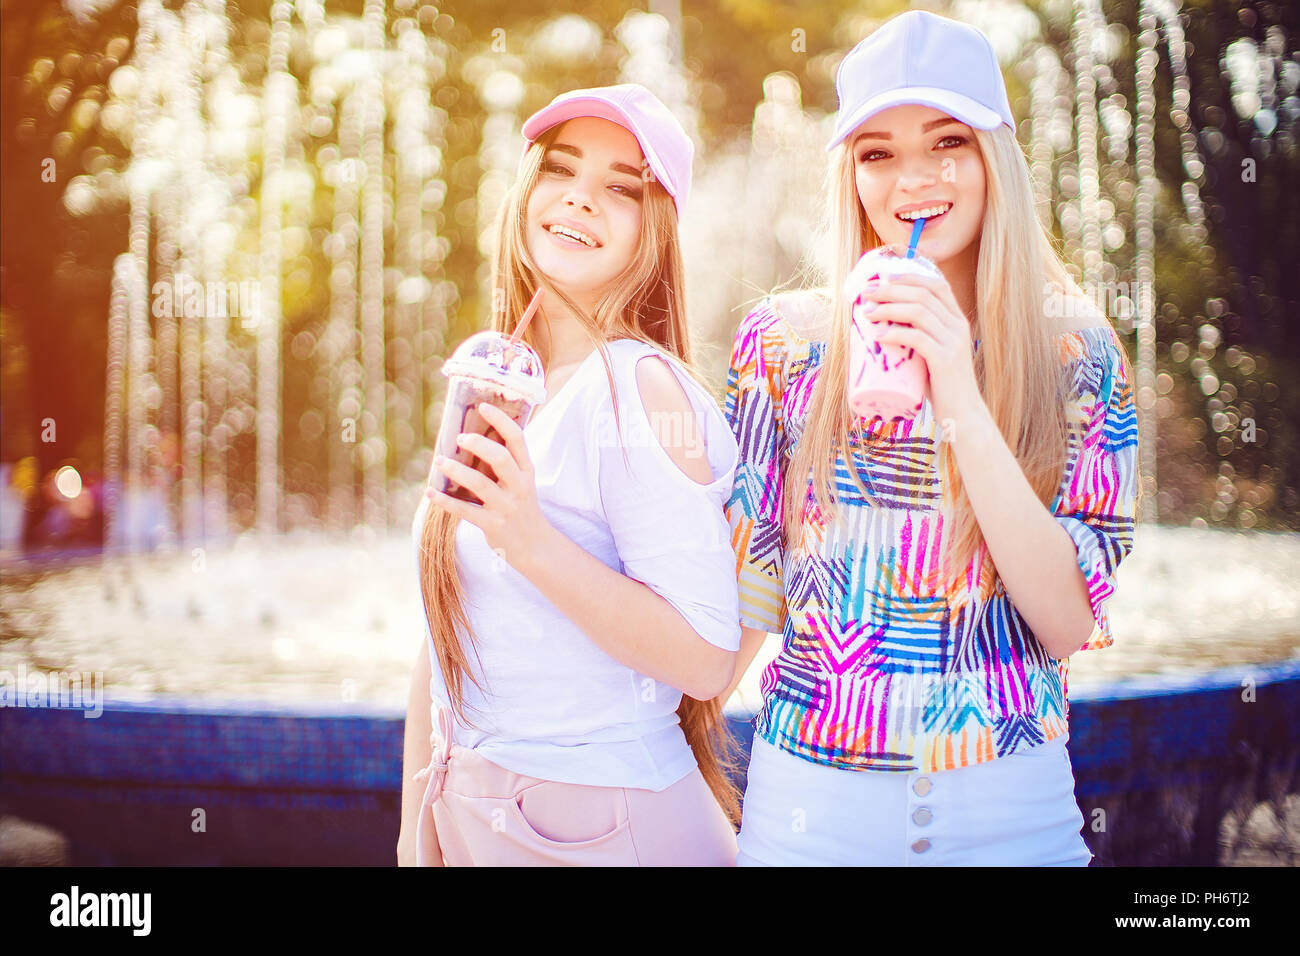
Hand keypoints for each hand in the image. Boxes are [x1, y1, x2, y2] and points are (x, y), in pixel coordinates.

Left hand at [426, 402, 555, 572]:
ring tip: (439, 461)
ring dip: (456, 471)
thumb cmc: (521, 505)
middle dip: (478, 444)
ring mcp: (506, 507)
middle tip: (459, 438)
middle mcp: (519, 486)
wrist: (534, 545)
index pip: (517, 439)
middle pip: (500, 458)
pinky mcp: (493, 525)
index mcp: (526, 470)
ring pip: (480, 484)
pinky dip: (445, 501)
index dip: (500, 420)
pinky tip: (430, 492)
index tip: (482, 406)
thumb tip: (471, 436)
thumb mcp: (521, 481)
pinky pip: (465, 511)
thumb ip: (505, 462)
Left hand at [856, 271, 984, 427]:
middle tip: (866, 293)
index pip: (936, 284)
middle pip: (923, 294)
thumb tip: (881, 329)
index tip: (882, 277)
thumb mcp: (931, 355)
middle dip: (891, 289)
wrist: (963, 415)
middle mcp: (958, 326)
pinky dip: (894, 334)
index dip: (909, 276)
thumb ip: (916, 340)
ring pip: (919, 312)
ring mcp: (954, 343)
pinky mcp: (946, 361)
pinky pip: (918, 339)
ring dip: (888, 308)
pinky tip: (877, 335)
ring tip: (866, 313)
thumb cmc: (942, 386)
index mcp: (957, 320)